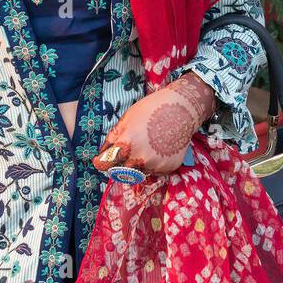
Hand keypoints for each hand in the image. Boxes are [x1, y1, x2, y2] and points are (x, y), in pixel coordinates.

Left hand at [92, 73, 216, 177]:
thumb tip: (101, 154)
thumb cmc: (150, 109)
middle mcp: (141, 159)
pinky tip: (158, 148)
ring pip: (138, 172)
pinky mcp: (168, 168)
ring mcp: (156, 165)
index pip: (106, 164)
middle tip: (125, 152)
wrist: (181, 109)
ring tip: (146, 145)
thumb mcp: (126, 119)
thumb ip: (112, 138)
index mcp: (127, 144)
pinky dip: (152, 163)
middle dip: (118, 165)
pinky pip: (154, 171)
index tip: (100, 161)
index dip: (101, 162)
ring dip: (136, 164)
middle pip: (121, 172)